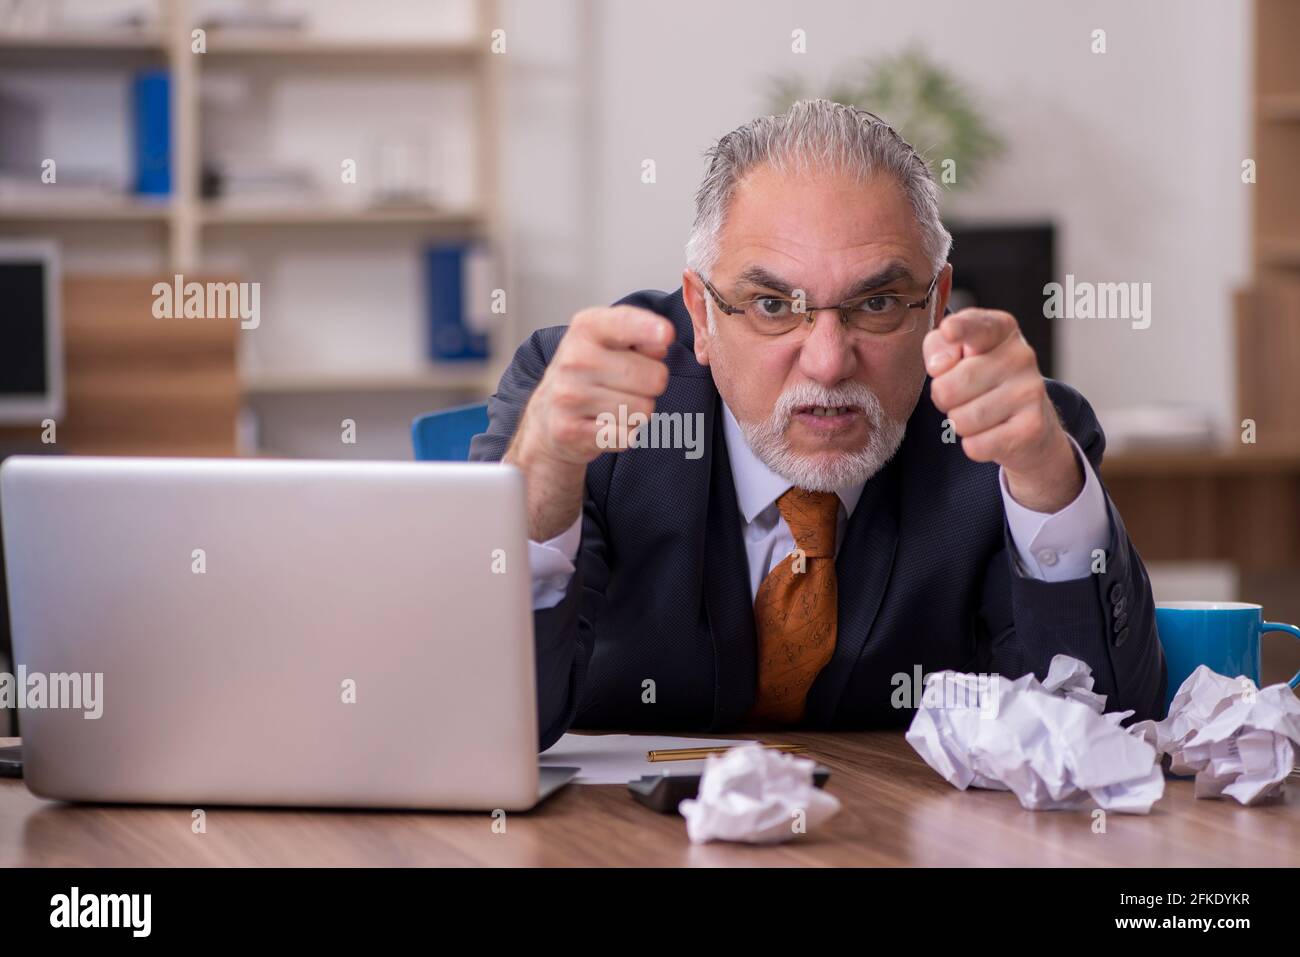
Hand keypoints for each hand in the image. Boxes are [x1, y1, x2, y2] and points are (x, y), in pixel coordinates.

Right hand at [506, 305, 674, 539]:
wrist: (542, 430)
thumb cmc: (585, 382)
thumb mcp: (604, 345)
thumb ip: (639, 335)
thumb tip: (666, 338)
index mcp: (584, 328)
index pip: (630, 324)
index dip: (652, 333)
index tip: (664, 338)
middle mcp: (572, 359)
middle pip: (653, 377)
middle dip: (649, 388)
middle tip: (624, 389)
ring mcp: (567, 397)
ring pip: (644, 410)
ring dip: (637, 415)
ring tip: (609, 410)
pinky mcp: (570, 432)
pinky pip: (628, 436)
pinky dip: (623, 437)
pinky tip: (601, 430)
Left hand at [923, 308, 1080, 512]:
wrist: (1029, 426)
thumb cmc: (981, 381)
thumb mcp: (958, 354)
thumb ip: (938, 347)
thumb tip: (939, 365)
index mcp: (1001, 329)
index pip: (975, 326)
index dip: (959, 330)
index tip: (949, 330)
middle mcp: (1021, 355)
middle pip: (947, 388)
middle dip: (943, 400)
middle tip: (962, 397)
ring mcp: (1030, 391)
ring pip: (960, 420)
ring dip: (959, 423)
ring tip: (979, 413)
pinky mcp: (1032, 428)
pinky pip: (975, 446)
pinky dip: (974, 445)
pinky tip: (992, 433)